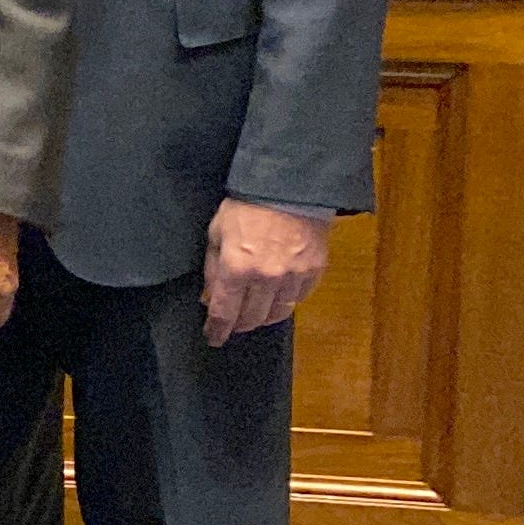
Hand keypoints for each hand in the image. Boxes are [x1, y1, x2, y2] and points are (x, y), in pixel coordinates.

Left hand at [203, 198, 329, 345]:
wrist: (290, 187)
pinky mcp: (313, 271)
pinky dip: (286, 301)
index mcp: (236, 269)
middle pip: (251, 319)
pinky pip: (299, 298)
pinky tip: (278, 297)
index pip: (224, 312)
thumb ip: (212, 267)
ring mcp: (292, 277)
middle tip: (233, 325)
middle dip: (239, 325)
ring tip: (255, 315)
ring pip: (278, 313)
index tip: (214, 337)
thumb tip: (210, 294)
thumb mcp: (217, 232)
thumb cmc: (247, 205)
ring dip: (263, 318)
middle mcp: (265, 279)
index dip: (217, 329)